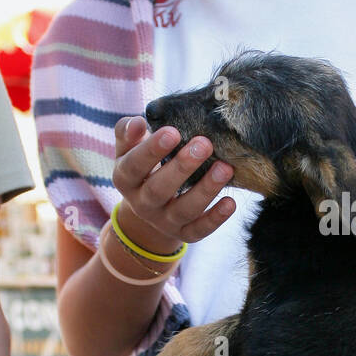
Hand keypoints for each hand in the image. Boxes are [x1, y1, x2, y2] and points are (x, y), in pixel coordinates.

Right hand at [111, 116, 235, 251]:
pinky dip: (216, 218)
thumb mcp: (129, 149)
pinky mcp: (184, 234)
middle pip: (159, 189)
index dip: (152, 150)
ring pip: (184, 210)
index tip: (173, 131)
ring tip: (225, 168)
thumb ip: (128, 132)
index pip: (135, 166)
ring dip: (205, 190)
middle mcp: (142, 204)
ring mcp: (163, 221)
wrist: (148, 207)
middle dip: (183, 167)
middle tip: (204, 144)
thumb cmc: (144, 166)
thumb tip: (138, 122)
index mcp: (125, 179)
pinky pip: (199, 230)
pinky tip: (230, 202)